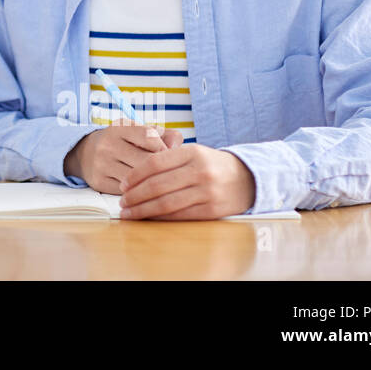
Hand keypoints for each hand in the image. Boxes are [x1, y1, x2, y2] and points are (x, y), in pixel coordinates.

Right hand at [63, 119, 183, 193]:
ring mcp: (101, 164)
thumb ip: (165, 135)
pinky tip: (143, 189)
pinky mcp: (99, 182)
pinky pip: (127, 191)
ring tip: (157, 181)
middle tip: (167, 172)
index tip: (167, 155)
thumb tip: (178, 147)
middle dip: (160, 168)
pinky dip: (138, 191)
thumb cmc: (122, 142)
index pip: (149, 136)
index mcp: (119, 128)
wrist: (85, 153)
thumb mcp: (138, 131)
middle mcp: (108, 144)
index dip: (163, 147)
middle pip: (145, 161)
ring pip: (137, 178)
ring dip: (151, 182)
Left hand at [118, 144, 256, 219]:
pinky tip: (149, 218)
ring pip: (166, 203)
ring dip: (143, 210)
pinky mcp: (212, 210)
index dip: (134, 176)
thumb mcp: (194, 152)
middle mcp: (200, 171)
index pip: (154, 163)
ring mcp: (207, 191)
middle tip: (122, 202)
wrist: (249, 178)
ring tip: (129, 213)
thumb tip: (134, 175)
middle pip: (157, 185)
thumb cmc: (213, 165)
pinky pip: (180, 215)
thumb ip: (168, 159)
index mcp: (192, 152)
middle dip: (135, 195)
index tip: (122, 185)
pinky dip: (161, 218)